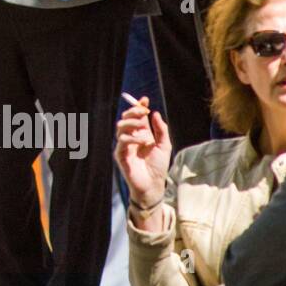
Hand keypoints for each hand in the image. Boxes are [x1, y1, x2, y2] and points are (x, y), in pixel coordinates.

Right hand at [114, 96, 170, 210]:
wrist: (154, 185)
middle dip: (133, 111)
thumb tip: (155, 114)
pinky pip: (122, 141)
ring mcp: (124, 146)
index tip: (145, 100)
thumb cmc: (158, 167)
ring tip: (143, 127)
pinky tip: (143, 142)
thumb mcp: (165, 146)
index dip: (138, 107)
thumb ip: (161, 130)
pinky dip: (132, 138)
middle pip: (125, 118)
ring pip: (120, 127)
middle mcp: (131, 137)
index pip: (136, 116)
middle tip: (143, 111)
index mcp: (141, 134)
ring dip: (132, 123)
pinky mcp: (120, 154)